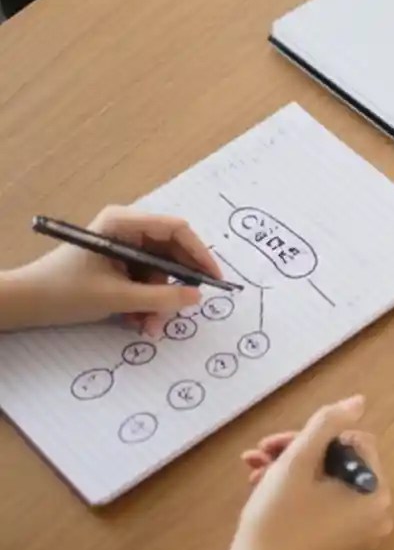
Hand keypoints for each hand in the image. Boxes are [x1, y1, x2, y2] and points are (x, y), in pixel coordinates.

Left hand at [0, 206, 219, 333]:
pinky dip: (145, 302)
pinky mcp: (119, 264)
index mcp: (124, 223)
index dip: (199, 253)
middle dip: (173, 287)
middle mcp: (127, 230)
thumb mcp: (117, 297)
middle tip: (179, 311)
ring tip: (147, 326)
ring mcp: (124, 247)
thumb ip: (161, 298)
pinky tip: (136, 319)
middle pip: (170, 253)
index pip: (176, 229)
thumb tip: (198, 297)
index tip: (212, 279)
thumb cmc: (65, 291)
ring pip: (159, 273)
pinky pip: (145, 281)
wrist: (26, 303)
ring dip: (158, 302)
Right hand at [216, 396, 393, 549]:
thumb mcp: (297, 462)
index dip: (315, 437)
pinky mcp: (342, 544)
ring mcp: (361, 532)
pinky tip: (264, 489)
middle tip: (260, 456)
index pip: (353, 441)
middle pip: (339, 462)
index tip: (278, 445)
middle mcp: (378, 513)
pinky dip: (299, 493)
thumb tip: (357, 401)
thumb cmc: (276, 521)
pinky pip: (326, 505)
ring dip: (290, 470)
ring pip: (327, 482)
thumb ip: (327, 424)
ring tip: (254, 473)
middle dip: (296, 453)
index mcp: (376, 492)